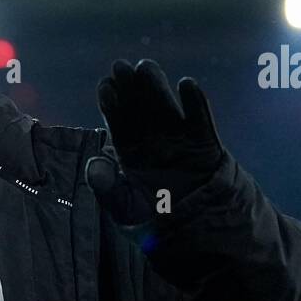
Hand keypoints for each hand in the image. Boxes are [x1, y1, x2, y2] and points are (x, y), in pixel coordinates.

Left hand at [84, 59, 224, 233]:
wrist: (200, 234)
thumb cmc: (156, 223)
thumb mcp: (125, 209)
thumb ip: (108, 189)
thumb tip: (93, 165)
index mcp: (132, 155)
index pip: (118, 124)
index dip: (111, 105)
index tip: (104, 86)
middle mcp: (154, 143)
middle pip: (140, 110)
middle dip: (130, 88)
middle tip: (120, 66)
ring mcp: (180, 142)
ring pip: (166, 109)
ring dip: (157, 88)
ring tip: (146, 67)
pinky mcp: (207, 147)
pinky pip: (201, 122)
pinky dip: (195, 104)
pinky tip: (187, 84)